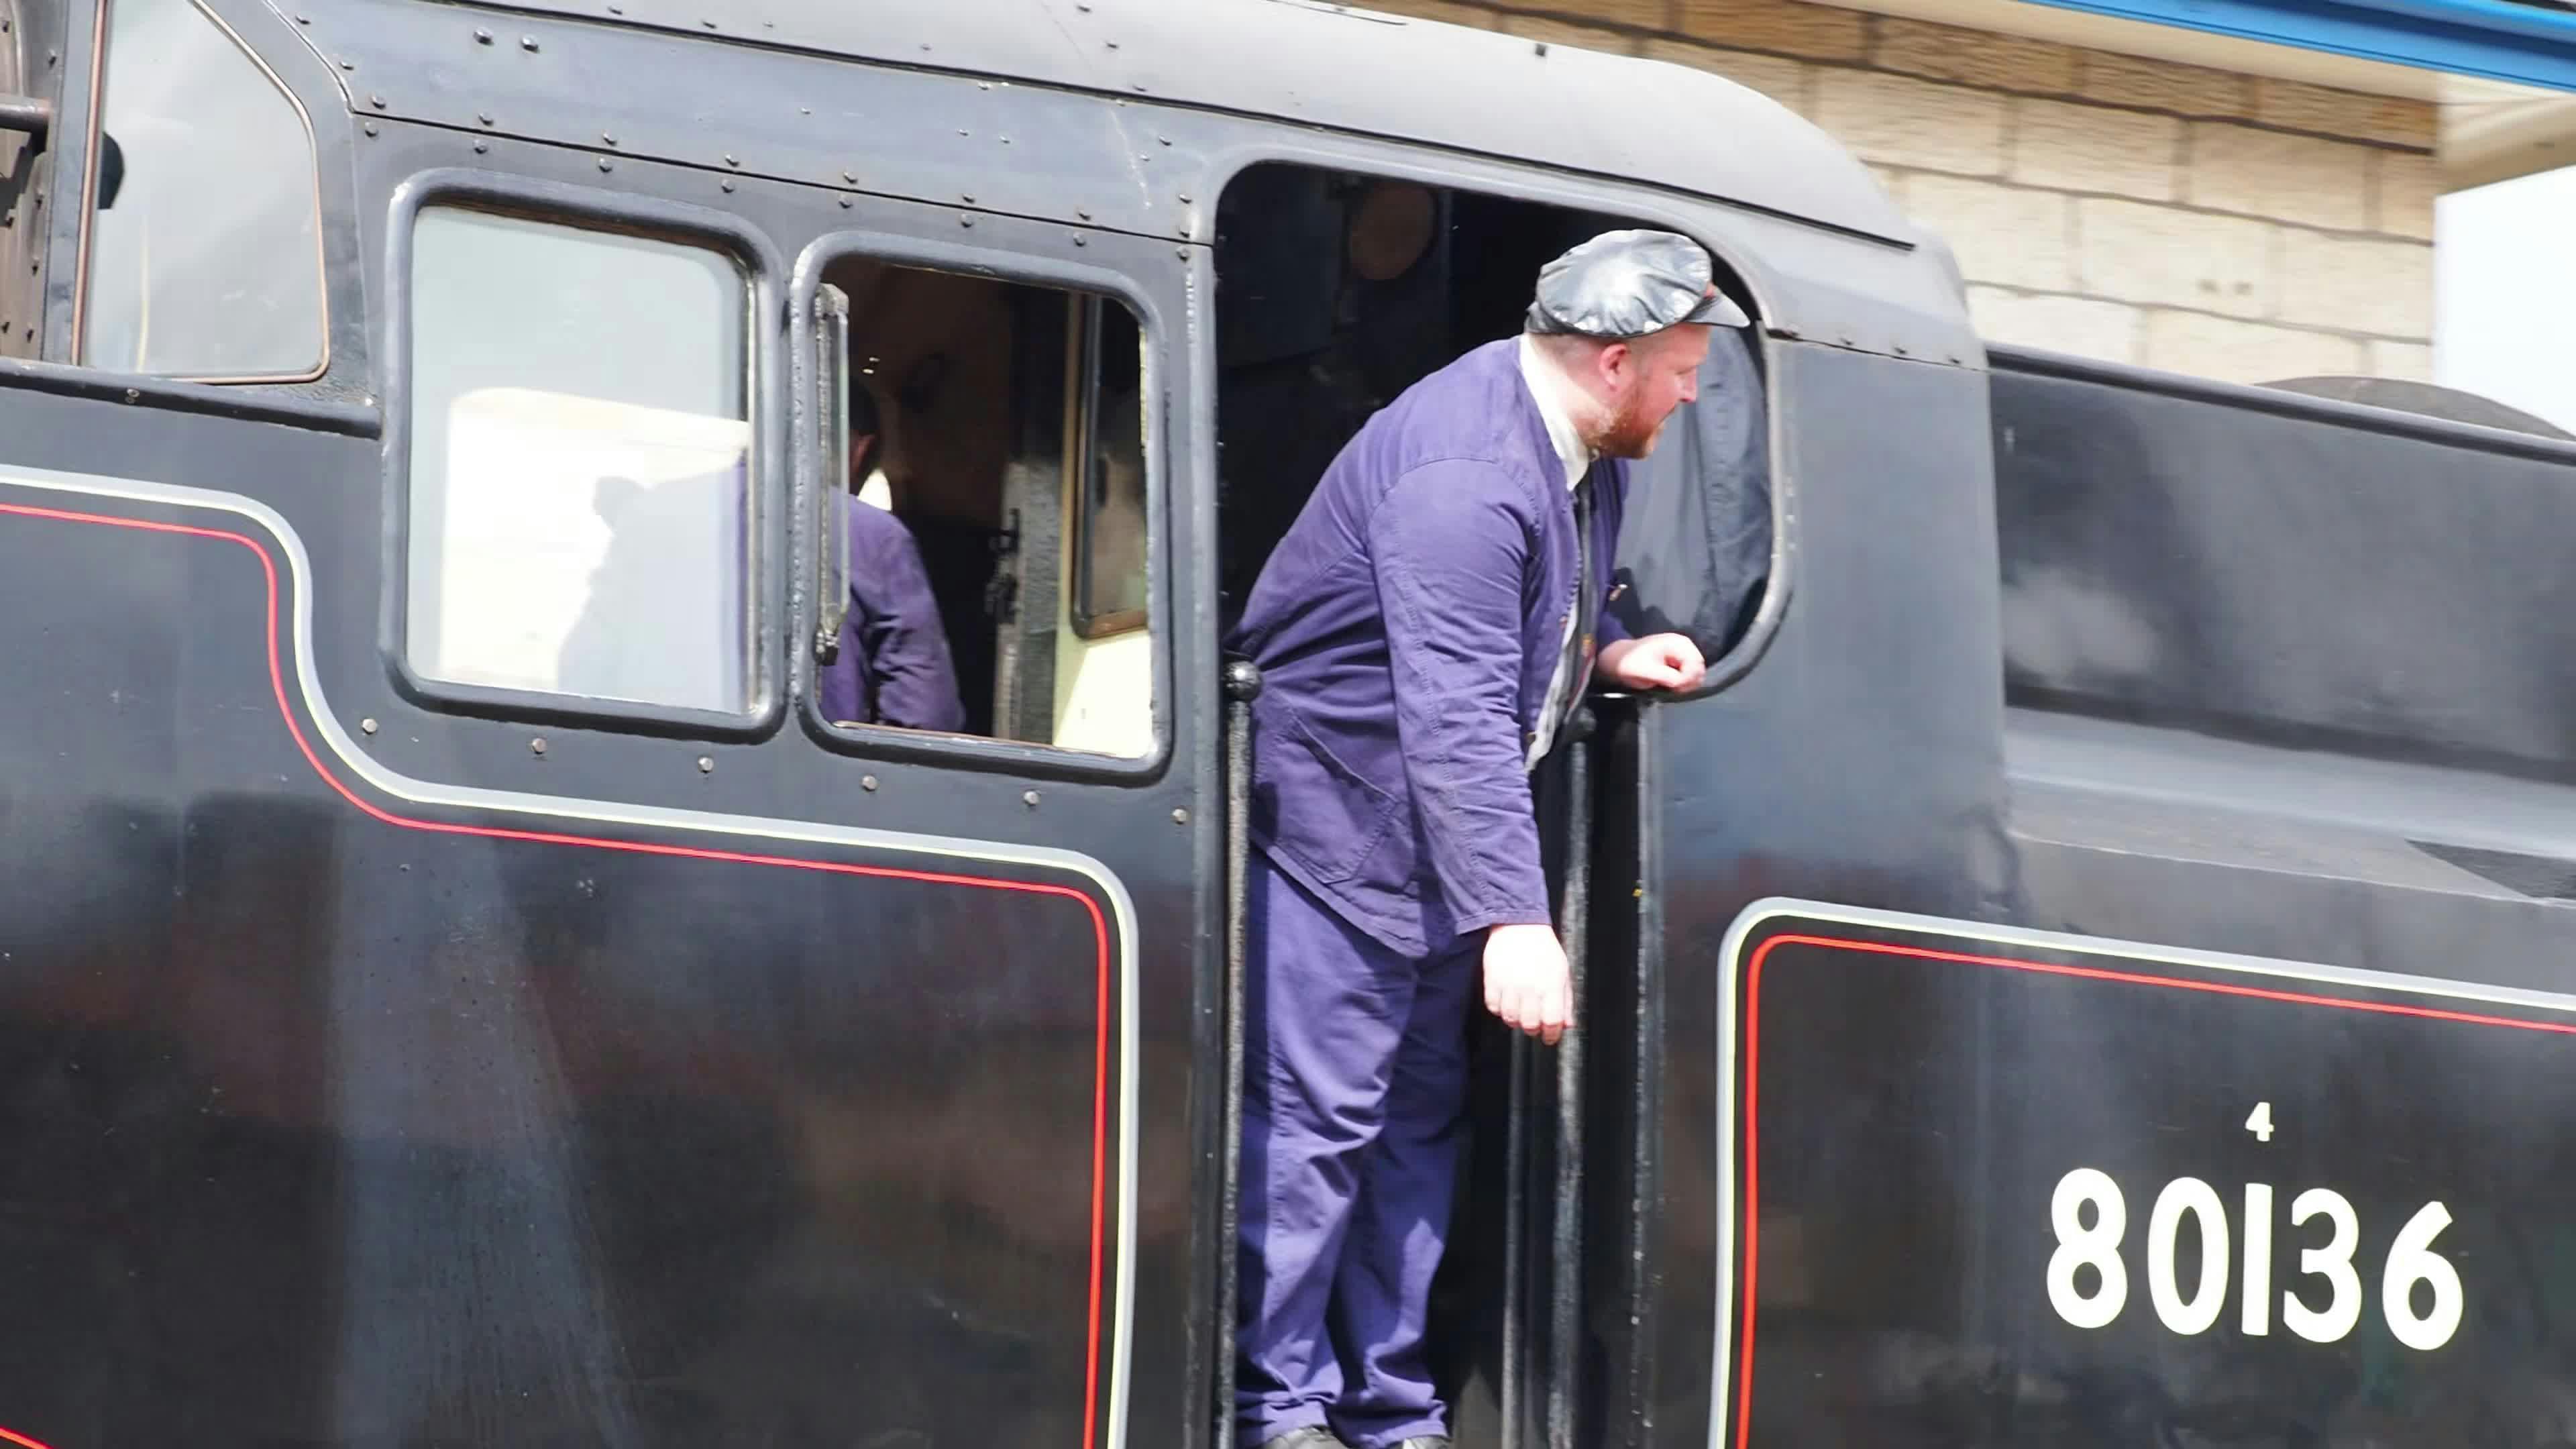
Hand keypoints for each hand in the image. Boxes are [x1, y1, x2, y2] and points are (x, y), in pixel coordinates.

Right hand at [1483, 922, 1570, 1044]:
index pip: (1552, 1022)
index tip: (1550, 1037)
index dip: (1552, 1034)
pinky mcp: (1492, 981)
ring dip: (1516, 1021)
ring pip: (1510, 1019)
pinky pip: (1493, 1007)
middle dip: (1534, 1029)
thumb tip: (1568, 1024)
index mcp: (1551, 985)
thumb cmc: (1542, 947)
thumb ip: (1566, 1000)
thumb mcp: (1562, 972)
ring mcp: (1509, 985)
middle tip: (1535, 1024)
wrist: (1518, 926)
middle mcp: (1530, 987)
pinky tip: (1506, 1002)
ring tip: (1520, 1012)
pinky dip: (1499, 1009)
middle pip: (1530, 1025)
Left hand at [1598, 632, 1705, 691]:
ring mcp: (1682, 655)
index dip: (1689, 678)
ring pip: (1696, 674)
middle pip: (1699, 669)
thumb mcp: (1648, 671)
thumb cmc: (1630, 662)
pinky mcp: (1678, 663)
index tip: (1676, 688)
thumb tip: (1683, 683)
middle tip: (1674, 690)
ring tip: (1672, 688)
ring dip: (1687, 683)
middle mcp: (1684, 647)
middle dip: (1689, 681)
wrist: (1618, 660)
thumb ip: (1668, 676)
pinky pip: (1689, 675)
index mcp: (1678, 644)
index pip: (1696, 664)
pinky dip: (1683, 683)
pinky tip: (1673, 687)